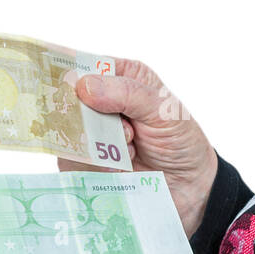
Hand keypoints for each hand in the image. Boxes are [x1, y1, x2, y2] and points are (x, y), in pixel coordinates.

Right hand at [55, 58, 218, 238]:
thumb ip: (128, 93)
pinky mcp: (83, 164)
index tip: (76, 90)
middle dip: (92, 118)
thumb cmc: (180, 141)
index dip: (73, 74)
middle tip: (127, 131)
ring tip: (131, 151)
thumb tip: (84, 86)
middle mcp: (99, 102)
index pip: (83, 65)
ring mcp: (88, 134)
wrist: (187, 188)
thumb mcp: (163, 110)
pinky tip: (123, 168)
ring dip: (101, 145)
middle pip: (67, 100)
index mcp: (120, 77)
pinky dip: (99, 167)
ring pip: (68, 133)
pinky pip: (73, 163)